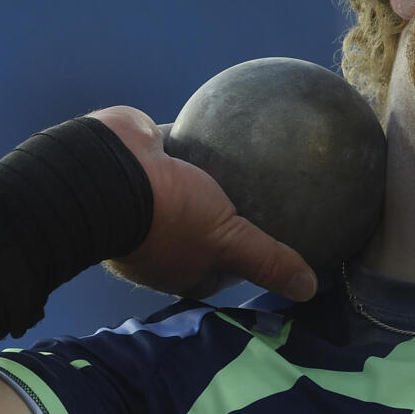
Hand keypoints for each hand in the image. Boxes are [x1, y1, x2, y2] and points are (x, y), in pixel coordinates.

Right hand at [87, 106, 317, 300]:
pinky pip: (183, 147)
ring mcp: (149, 197)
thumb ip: (267, 261)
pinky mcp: (147, 158)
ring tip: (257, 162)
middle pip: (205, 230)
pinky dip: (204, 139)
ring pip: (194, 188)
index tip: (270, 248)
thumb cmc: (168, 216)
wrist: (106, 168)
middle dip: (230, 219)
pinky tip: (236, 125)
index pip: (218, 272)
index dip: (243, 263)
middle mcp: (160, 236)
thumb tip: (308, 288)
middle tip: (268, 202)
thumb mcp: (228, 242)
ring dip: (218, 177)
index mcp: (175, 267)